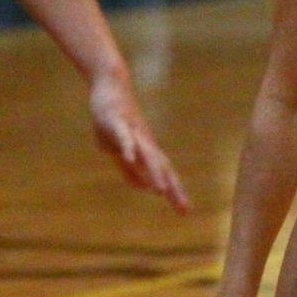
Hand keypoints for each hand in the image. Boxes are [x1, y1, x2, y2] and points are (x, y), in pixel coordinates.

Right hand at [89, 70, 191, 213]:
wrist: (111, 84)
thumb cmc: (116, 117)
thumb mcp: (120, 148)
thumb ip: (130, 168)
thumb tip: (142, 187)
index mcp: (147, 149)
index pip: (165, 173)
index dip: (174, 191)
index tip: (185, 211)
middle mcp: (145, 141)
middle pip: (162, 167)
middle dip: (172, 188)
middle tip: (183, 208)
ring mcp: (132, 130)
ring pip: (146, 154)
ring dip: (154, 172)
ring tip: (161, 191)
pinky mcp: (117, 120)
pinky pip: (123, 135)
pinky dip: (128, 147)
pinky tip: (131, 158)